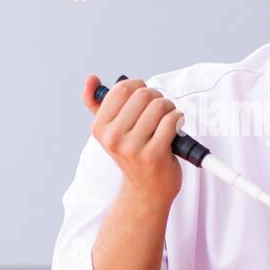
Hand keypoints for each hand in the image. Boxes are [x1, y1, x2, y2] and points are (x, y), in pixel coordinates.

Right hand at [83, 75, 183, 207]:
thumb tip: (91, 79)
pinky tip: (175, 129)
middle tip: (159, 110)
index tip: (144, 99)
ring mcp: (133, 148)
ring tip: (167, 120)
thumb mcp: (110, 130)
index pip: (122, 88)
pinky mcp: (154, 155)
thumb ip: (97, 103)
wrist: (146, 190)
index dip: (139, 87)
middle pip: (144, 94)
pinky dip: (178, 120)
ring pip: (160, 106)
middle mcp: (113, 138)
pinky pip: (171, 121)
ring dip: (170, 109)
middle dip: (157, 98)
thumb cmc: (132, 155)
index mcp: (100, 128)